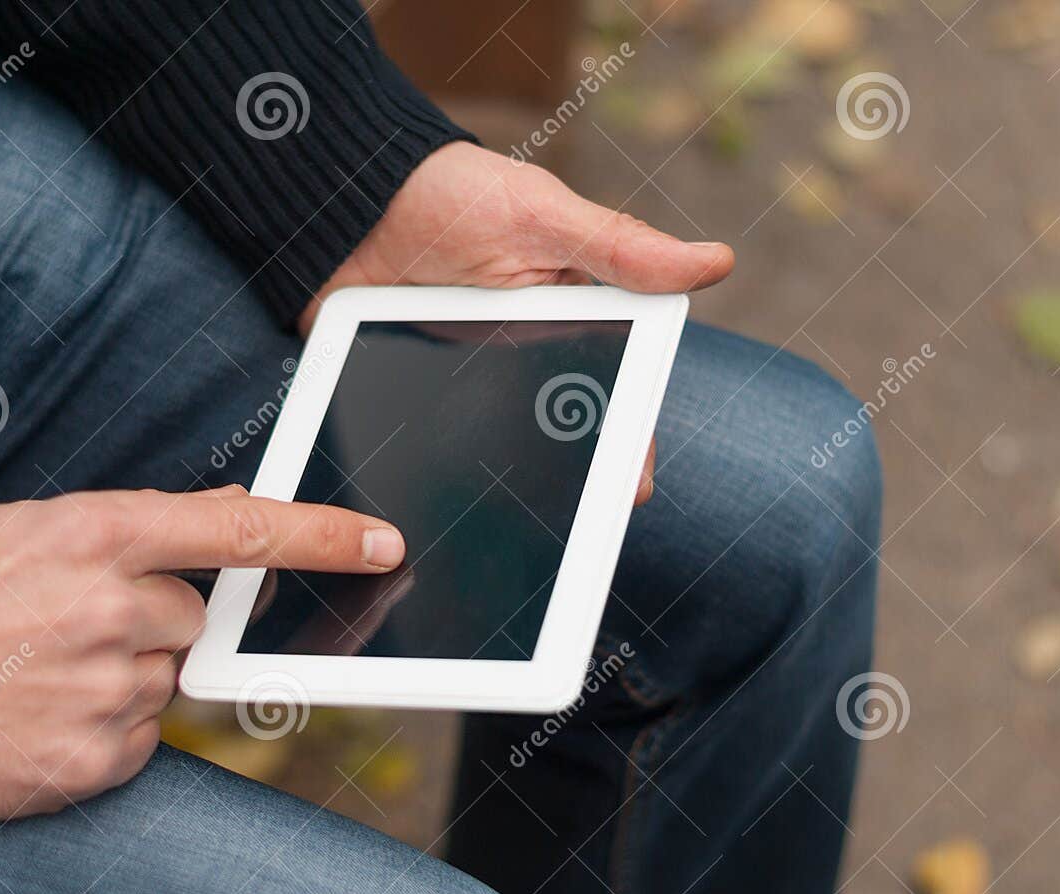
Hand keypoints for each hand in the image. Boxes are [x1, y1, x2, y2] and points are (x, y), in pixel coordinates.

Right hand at [0, 487, 404, 824]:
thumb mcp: (22, 528)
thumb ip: (132, 525)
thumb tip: (230, 510)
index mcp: (94, 533)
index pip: (239, 529)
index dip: (324, 535)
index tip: (383, 542)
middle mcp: (109, 607)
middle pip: (195, 618)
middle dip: (149, 623)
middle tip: (68, 630)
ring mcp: (101, 689)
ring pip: (165, 681)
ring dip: (121, 678)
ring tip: (36, 676)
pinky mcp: (91, 761)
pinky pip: (142, 741)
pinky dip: (104, 733)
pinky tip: (37, 718)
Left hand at [300, 142, 734, 505]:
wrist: (344, 201)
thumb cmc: (450, 194)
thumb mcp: (538, 218)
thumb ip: (618, 248)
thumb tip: (715, 262)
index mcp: (571, 318)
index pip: (614, 389)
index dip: (626, 441)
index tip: (632, 488)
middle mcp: (524, 356)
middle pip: (562, 432)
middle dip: (574, 482)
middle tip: (577, 531)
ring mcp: (468, 379)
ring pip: (499, 448)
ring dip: (508, 486)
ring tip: (511, 535)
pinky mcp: (414, 393)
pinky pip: (432, 443)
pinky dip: (434, 474)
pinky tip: (433, 509)